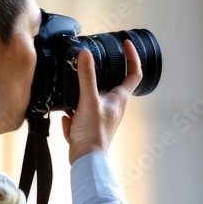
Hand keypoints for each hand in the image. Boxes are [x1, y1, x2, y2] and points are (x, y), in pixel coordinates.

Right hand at [61, 38, 141, 163]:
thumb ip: (86, 76)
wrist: (85, 159)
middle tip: (93, 61)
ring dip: (81, 95)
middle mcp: (113, 107)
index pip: (134, 73)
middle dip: (101, 74)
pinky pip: (78, 114)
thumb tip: (85, 55)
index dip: (132, 56)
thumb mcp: (88, 100)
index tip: (125, 44)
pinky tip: (68, 119)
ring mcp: (101, 116)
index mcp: (120, 99)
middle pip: (112, 84)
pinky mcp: (89, 125)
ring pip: (92, 98)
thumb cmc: (93, 134)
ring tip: (73, 94)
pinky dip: (72, 116)